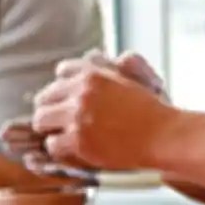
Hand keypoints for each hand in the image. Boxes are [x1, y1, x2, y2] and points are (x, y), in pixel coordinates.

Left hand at [31, 59, 178, 171]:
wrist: (163, 135)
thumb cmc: (152, 111)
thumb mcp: (131, 78)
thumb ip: (109, 67)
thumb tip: (92, 55)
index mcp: (93, 74)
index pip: (62, 71)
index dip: (63, 86)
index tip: (66, 97)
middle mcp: (81, 92)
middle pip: (44, 96)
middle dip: (51, 108)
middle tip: (59, 120)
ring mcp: (78, 116)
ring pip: (41, 120)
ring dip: (50, 128)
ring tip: (62, 135)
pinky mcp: (78, 140)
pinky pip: (52, 144)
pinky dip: (59, 148)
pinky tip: (71, 149)